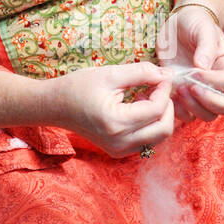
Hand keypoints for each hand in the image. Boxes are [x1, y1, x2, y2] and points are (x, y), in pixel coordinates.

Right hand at [50, 62, 174, 157]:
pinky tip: (138, 107)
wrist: (55, 106)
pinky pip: (148, 141)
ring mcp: (119, 150)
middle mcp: (119, 142)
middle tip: (158, 87)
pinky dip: (151, 124)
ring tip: (145, 96)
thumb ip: (142, 72)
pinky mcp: (119, 151)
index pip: (156, 109)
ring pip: (159, 137)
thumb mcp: (110, 73)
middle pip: (164, 128)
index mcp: (116, 123)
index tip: (162, 75)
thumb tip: (167, 74)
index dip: (164, 89)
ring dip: (161, 115)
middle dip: (168, 105)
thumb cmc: (78, 87)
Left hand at [156, 6, 223, 122]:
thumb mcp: (203, 27)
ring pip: (208, 115)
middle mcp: (222, 84)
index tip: (195, 73)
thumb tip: (202, 67)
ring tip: (178, 89)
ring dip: (193, 107)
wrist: (179, 27)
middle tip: (188, 87)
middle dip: (207, 101)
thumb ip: (206, 45)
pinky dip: (178, 110)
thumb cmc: (195, 23)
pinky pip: (188, 115)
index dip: (213, 81)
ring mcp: (205, 93)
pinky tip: (169, 94)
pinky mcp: (188, 98)